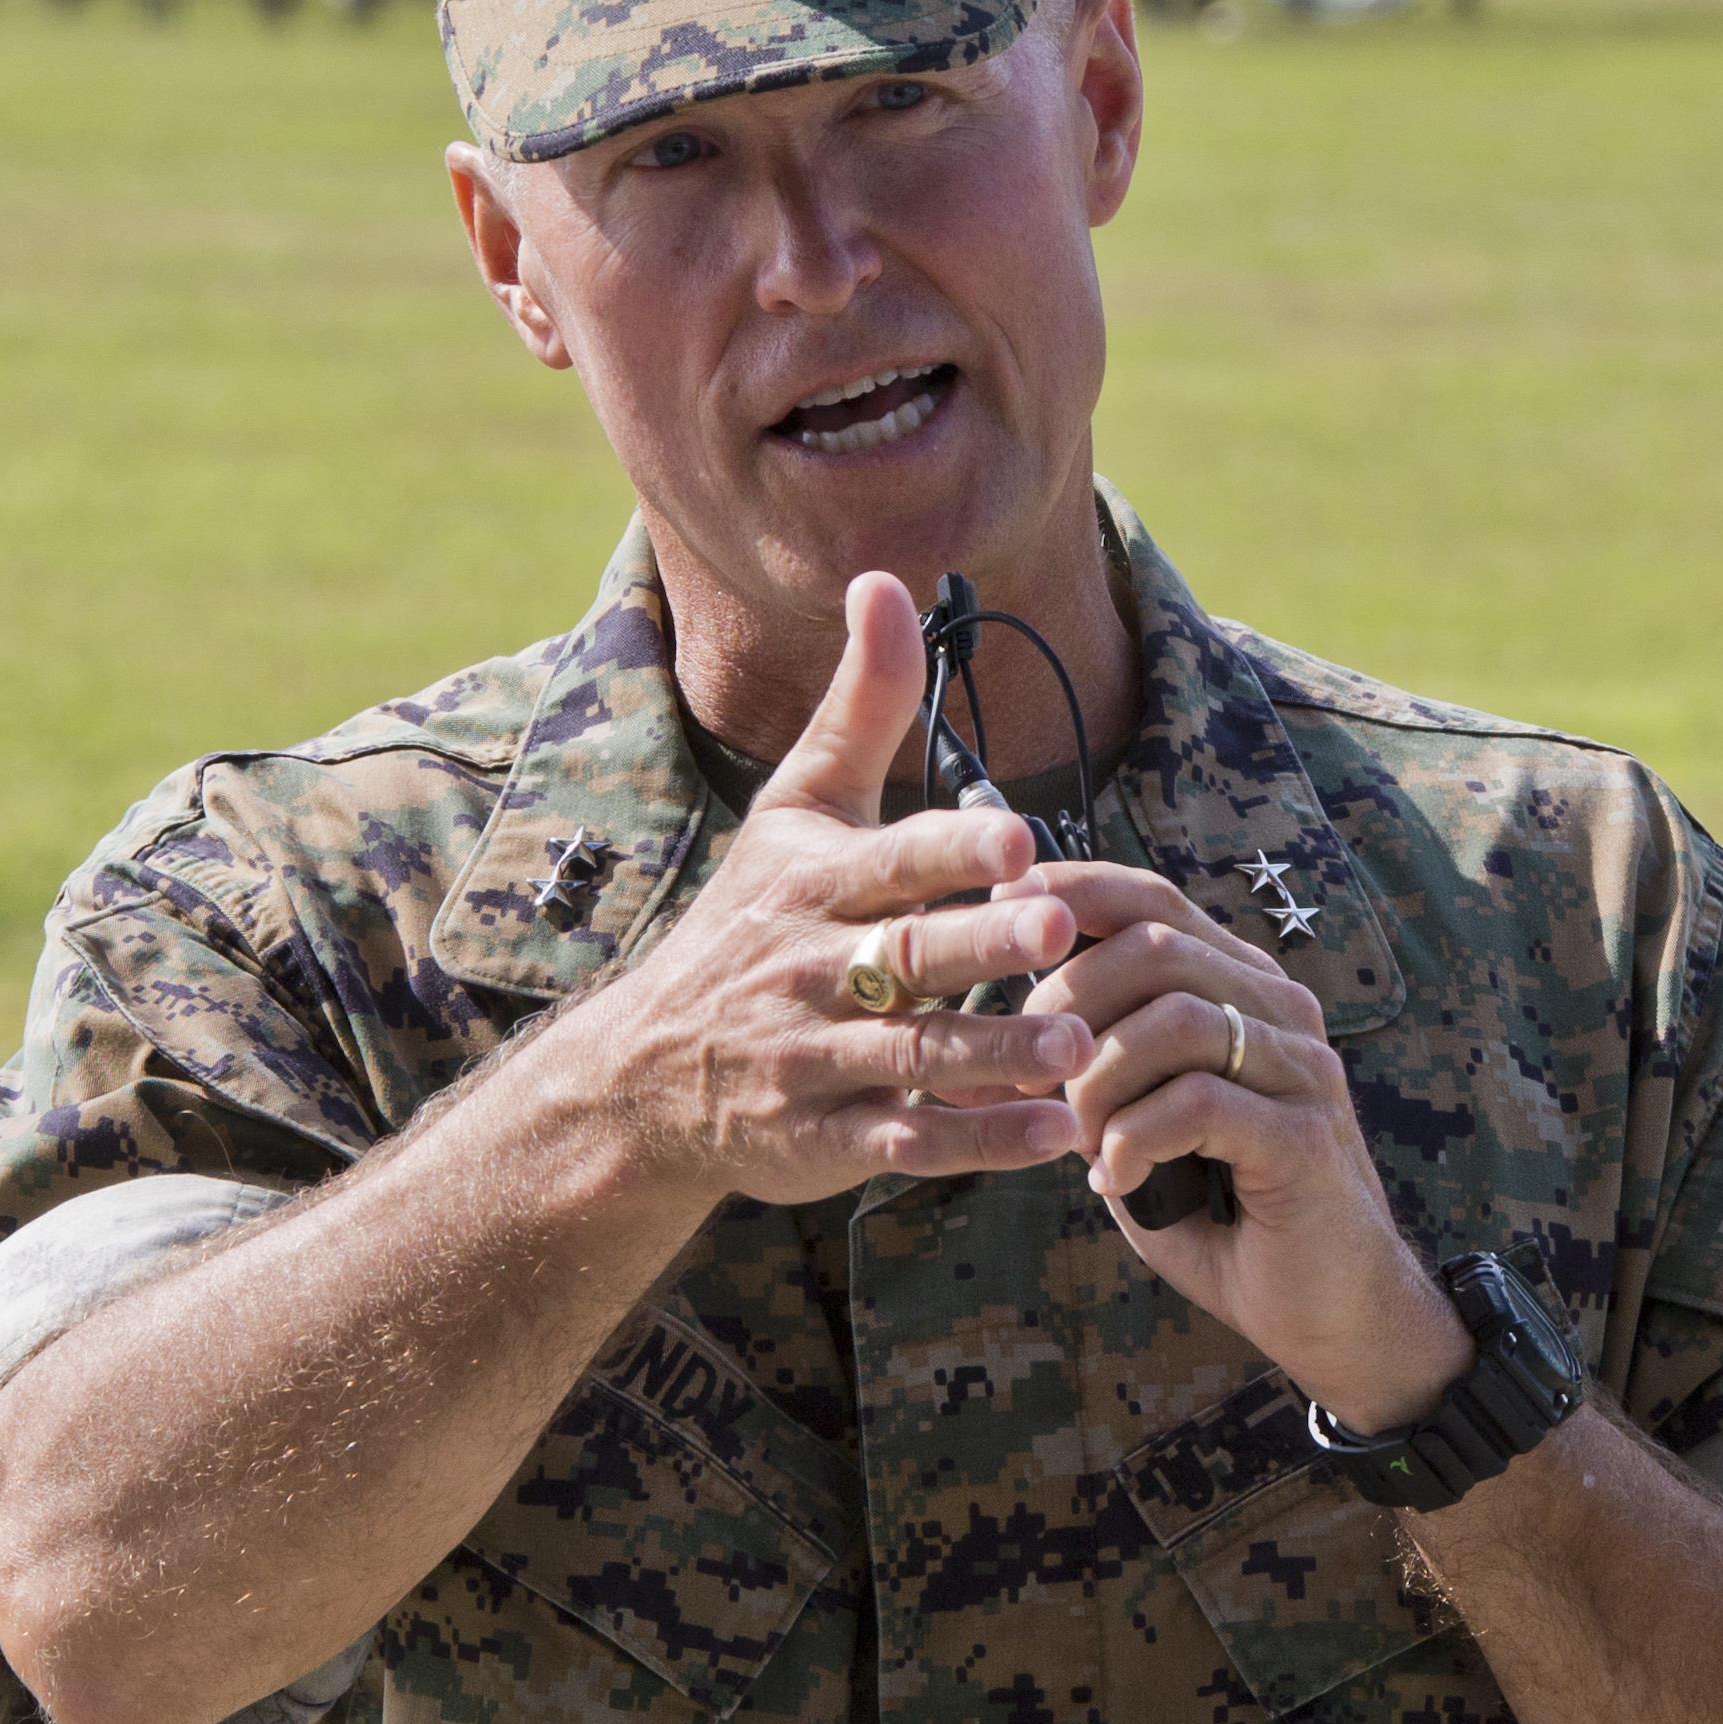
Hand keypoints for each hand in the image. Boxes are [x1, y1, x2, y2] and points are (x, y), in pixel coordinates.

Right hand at [556, 573, 1093, 1215]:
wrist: (643, 1074)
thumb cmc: (745, 922)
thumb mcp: (794, 810)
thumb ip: (860, 708)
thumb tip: (884, 579)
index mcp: (811, 885)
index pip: (887, 861)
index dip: (948, 849)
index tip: (1015, 836)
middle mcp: (809, 970)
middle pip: (903, 956)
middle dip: (980, 943)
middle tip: (1058, 926)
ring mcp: (815, 1059)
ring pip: (911, 1056)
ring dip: (996, 1052)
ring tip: (1078, 1044)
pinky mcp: (825, 1140)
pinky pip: (908, 1143)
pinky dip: (978, 1142)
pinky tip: (1056, 1135)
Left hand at [1019, 862, 1469, 1434]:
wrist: (1330, 1314)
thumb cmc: (1225, 1220)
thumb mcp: (1146, 1127)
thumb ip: (1102, 1071)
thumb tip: (1009, 1035)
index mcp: (1243, 993)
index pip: (1156, 902)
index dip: (1075, 892)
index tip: (1002, 908)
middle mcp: (1281, 1013)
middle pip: (1157, 946)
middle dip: (1070, 1004)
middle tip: (1040, 1082)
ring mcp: (1301, 1071)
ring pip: (1176, 1019)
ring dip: (1100, 1082)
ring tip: (1085, 1142)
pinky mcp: (1303, 1138)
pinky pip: (1197, 1103)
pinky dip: (1134, 1139)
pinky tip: (1119, 1180)